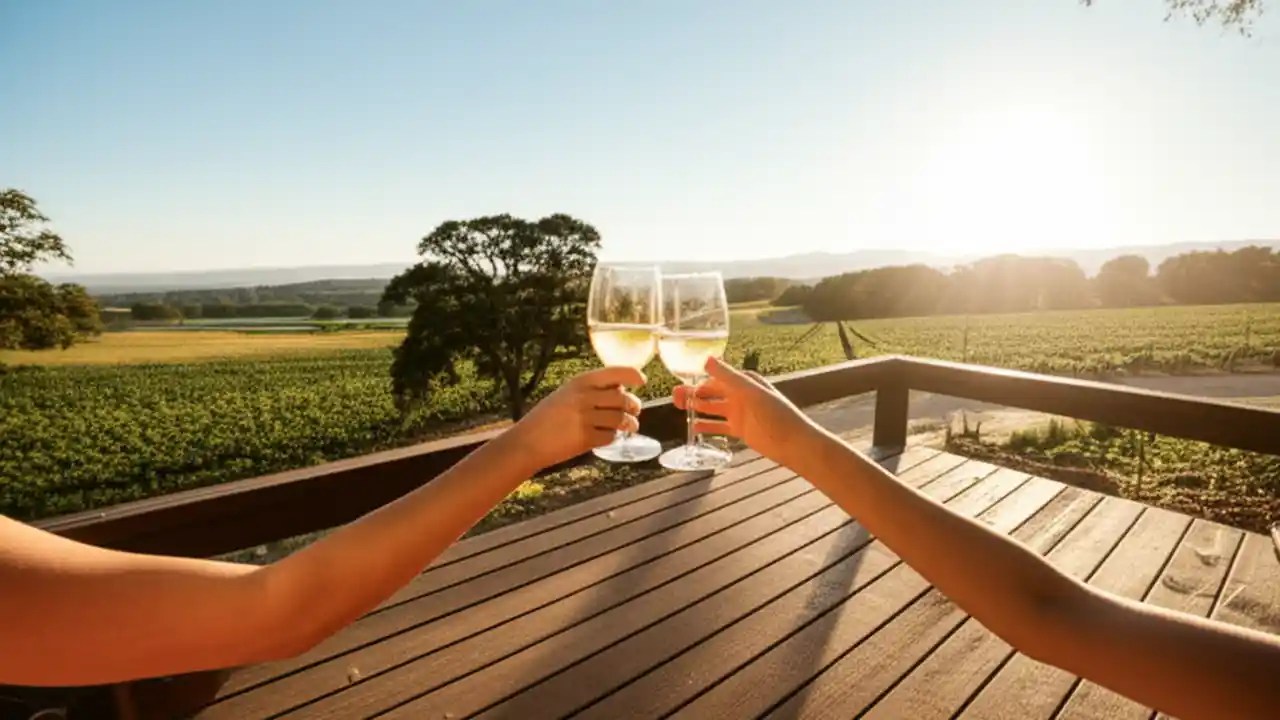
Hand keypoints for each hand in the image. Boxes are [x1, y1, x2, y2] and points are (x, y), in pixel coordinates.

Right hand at [509, 367, 644, 469]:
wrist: (528, 441)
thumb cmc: (547, 417)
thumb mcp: (566, 393)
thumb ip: (591, 390)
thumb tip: (621, 391)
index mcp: (580, 382)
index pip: (615, 373)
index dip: (632, 375)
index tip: (642, 380)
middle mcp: (585, 397)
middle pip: (623, 399)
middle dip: (634, 406)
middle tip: (635, 410)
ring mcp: (586, 418)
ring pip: (621, 419)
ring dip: (630, 424)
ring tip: (631, 426)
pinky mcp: (586, 439)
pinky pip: (611, 436)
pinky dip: (613, 437)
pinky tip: (607, 436)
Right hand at [673, 357, 812, 463]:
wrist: (793, 443)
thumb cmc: (775, 415)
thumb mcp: (750, 392)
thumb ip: (728, 377)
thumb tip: (706, 359)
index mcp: (745, 382)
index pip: (717, 376)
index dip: (698, 378)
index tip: (679, 379)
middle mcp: (741, 395)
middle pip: (712, 392)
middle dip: (694, 393)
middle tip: (674, 397)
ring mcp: (740, 413)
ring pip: (712, 408)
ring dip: (697, 409)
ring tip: (678, 409)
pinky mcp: (740, 429)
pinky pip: (718, 426)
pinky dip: (706, 426)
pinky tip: (693, 428)